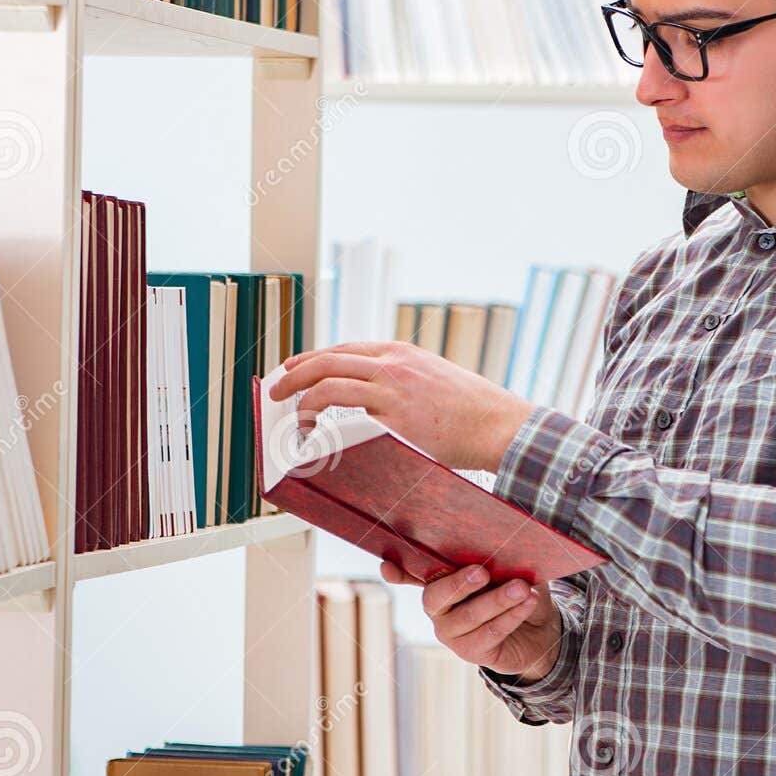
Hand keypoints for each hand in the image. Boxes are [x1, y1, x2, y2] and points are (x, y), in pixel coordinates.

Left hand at [272, 341, 537, 471]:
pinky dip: (318, 412)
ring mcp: (391, 385)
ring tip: (289, 410)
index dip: (314, 358)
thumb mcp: (436, 381)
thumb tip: (382, 401)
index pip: (345, 349)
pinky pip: (341, 404)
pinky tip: (312, 427)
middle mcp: (393, 362)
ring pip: (328, 378)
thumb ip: (407, 383)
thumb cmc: (474, 412)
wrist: (499, 424)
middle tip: (277, 387)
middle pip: (329, 358)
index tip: (295, 368)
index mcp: (402, 353)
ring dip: (300, 393)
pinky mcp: (392, 411)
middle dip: (295, 372)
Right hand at [382, 560, 562, 682]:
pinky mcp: (469, 651)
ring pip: (469, 615)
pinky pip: (489, 633)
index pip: (411, 574)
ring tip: (522, 588)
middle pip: (436, 596)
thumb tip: (500, 546)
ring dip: (498, 600)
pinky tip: (527, 603)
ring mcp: (450, 632)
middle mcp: (438, 607)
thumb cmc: (517, 587)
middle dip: (459, 583)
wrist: (538, 627)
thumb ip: (496, 558)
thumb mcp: (508, 568)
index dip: (398, 571)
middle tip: (483, 572)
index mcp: (440, 579)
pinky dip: (510, 616)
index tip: (387, 565)